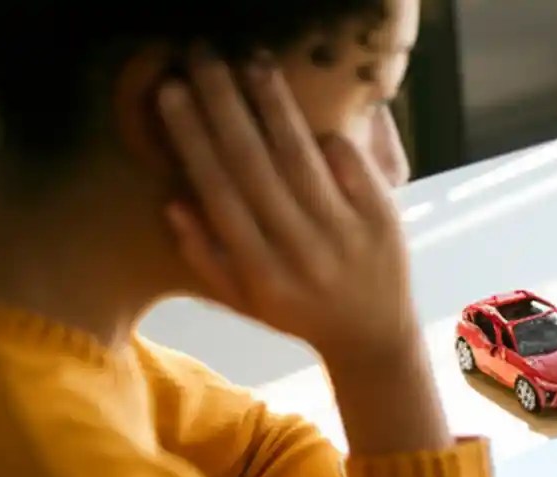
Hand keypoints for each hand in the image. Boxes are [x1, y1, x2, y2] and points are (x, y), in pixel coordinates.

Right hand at [158, 52, 412, 362]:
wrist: (376, 338)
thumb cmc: (299, 311)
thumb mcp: (243, 300)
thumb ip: (204, 256)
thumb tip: (173, 201)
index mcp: (260, 271)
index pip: (219, 192)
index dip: (193, 139)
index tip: (172, 92)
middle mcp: (302, 251)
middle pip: (254, 165)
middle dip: (224, 105)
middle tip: (203, 57)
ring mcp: (346, 233)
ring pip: (301, 157)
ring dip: (273, 104)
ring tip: (251, 61)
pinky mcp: (384, 219)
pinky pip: (350, 165)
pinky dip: (326, 136)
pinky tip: (307, 104)